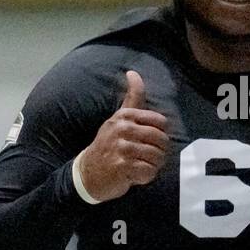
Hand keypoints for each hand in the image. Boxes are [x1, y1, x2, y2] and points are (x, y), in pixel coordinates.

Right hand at [78, 70, 168, 200]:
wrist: (87, 173)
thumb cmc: (108, 144)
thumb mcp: (118, 118)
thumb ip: (132, 98)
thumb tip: (133, 72)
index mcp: (125, 116)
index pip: (160, 122)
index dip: (159, 134)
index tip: (147, 141)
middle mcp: (123, 129)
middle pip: (161, 140)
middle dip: (158, 152)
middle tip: (145, 157)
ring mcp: (122, 148)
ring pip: (157, 157)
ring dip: (153, 165)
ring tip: (139, 165)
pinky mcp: (123, 167)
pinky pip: (149, 171)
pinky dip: (145, 177)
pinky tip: (134, 175)